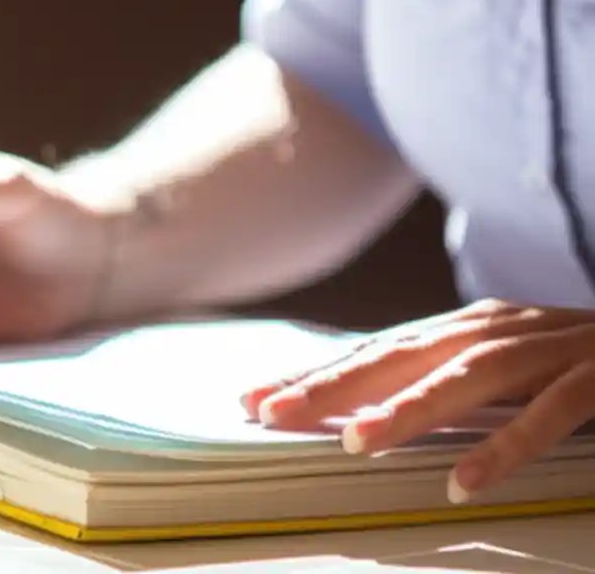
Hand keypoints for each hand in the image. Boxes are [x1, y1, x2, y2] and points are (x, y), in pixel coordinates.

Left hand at [240, 299, 594, 502]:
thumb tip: (364, 409)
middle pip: (402, 354)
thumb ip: (444, 380)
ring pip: (469, 377)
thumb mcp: (504, 365)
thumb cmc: (580, 359)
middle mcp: (499, 329)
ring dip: (409, 409)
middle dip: (331, 383)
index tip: (250, 398)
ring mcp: (553, 349)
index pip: (375, 351)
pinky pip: (554, 412)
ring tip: (354, 443)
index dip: (313, 373)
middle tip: (268, 411)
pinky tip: (465, 484)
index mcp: (469, 328)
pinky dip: (507, 448)